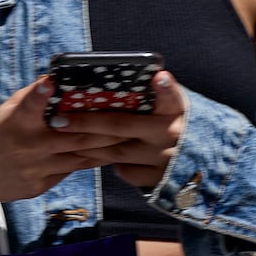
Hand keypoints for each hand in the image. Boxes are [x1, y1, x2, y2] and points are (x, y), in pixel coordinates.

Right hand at [0, 77, 127, 216]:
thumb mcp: (6, 113)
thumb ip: (31, 99)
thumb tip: (56, 80)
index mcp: (16, 123)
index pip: (28, 105)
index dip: (40, 94)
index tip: (50, 82)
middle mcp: (28, 146)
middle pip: (74, 136)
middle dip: (106, 128)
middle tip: (132, 119)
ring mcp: (36, 168)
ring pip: (80, 157)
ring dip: (107, 148)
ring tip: (131, 139)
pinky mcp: (40, 185)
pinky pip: (71, 171)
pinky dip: (91, 161)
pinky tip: (110, 156)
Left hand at [44, 70, 187, 189]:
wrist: (196, 164)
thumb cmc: (170, 125)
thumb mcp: (170, 108)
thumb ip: (152, 97)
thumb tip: (119, 81)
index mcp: (178, 111)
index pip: (172, 97)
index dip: (165, 88)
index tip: (158, 76)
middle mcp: (172, 135)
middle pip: (122, 126)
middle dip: (86, 122)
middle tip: (58, 119)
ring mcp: (165, 159)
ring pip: (116, 151)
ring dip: (86, 144)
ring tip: (61, 133)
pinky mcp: (157, 179)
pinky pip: (125, 171)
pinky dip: (107, 162)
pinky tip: (87, 153)